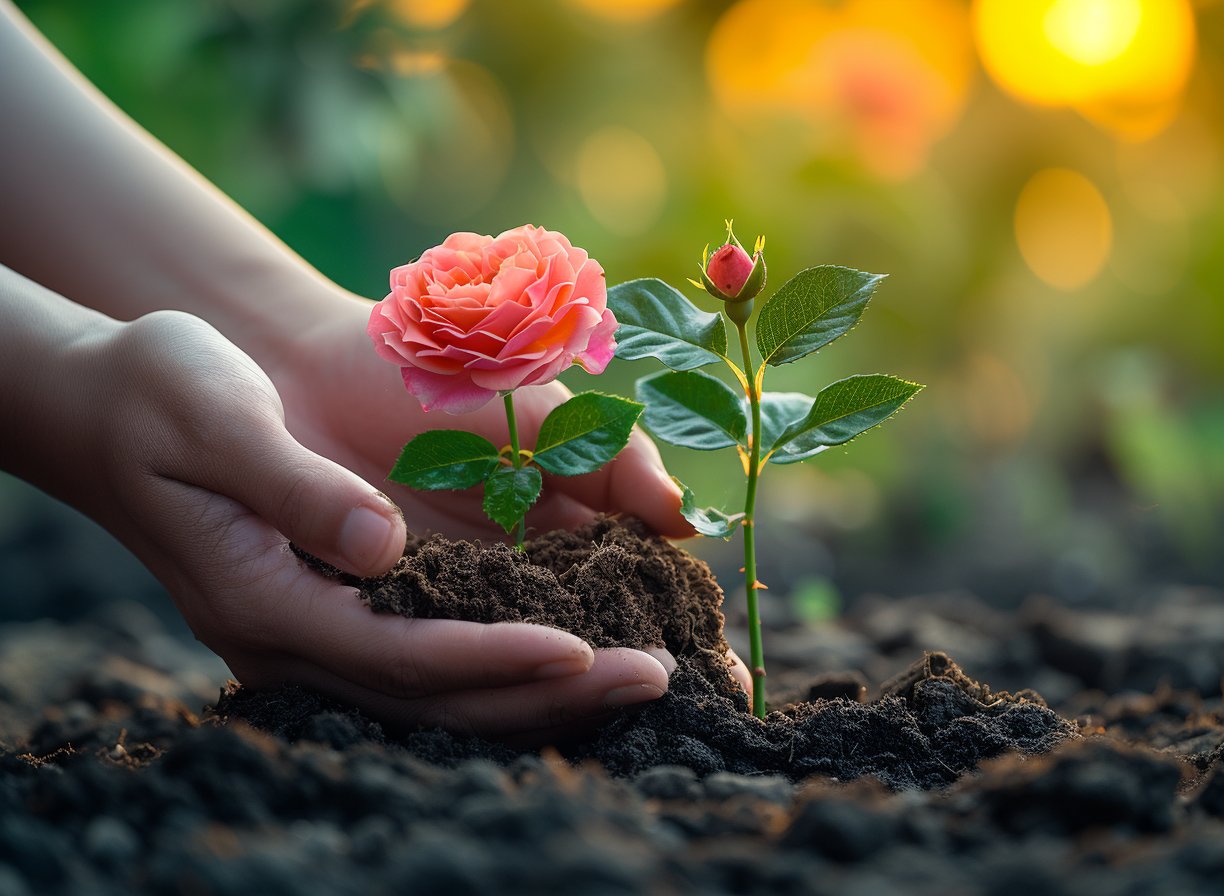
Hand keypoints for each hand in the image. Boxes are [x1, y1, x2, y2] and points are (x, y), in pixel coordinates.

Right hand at [68, 309, 678, 740]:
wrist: (130, 394)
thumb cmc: (162, 391)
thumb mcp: (212, 417)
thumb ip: (294, 487)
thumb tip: (381, 547)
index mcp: (266, 602)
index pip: (399, 655)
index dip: (491, 658)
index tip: (577, 651)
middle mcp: (309, 632)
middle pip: (444, 695)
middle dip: (551, 694)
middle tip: (655, 679)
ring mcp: (336, 619)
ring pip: (456, 683)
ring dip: (552, 683)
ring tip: (649, 673)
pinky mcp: (359, 593)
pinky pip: (451, 637)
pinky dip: (524, 642)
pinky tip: (594, 627)